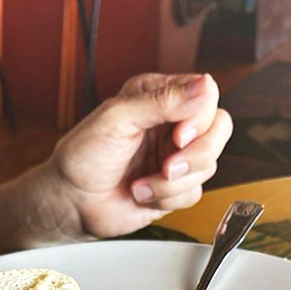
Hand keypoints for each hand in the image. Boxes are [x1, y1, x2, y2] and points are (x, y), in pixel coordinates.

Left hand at [47, 73, 232, 238]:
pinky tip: (142, 194)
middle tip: (167, 166)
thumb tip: (203, 86)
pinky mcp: (175, 188)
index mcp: (158, 97)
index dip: (199, 118)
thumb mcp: (116, 118)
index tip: (177, 136)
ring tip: (140, 184)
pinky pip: (194, 193)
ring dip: (172, 182)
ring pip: (209, 164)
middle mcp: (172, 125)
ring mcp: (176, 158)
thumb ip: (161, 101)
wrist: (72, 202)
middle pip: (218, 128)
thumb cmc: (83, 157)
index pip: (206, 94)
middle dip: (197, 153)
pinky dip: (167, 199)